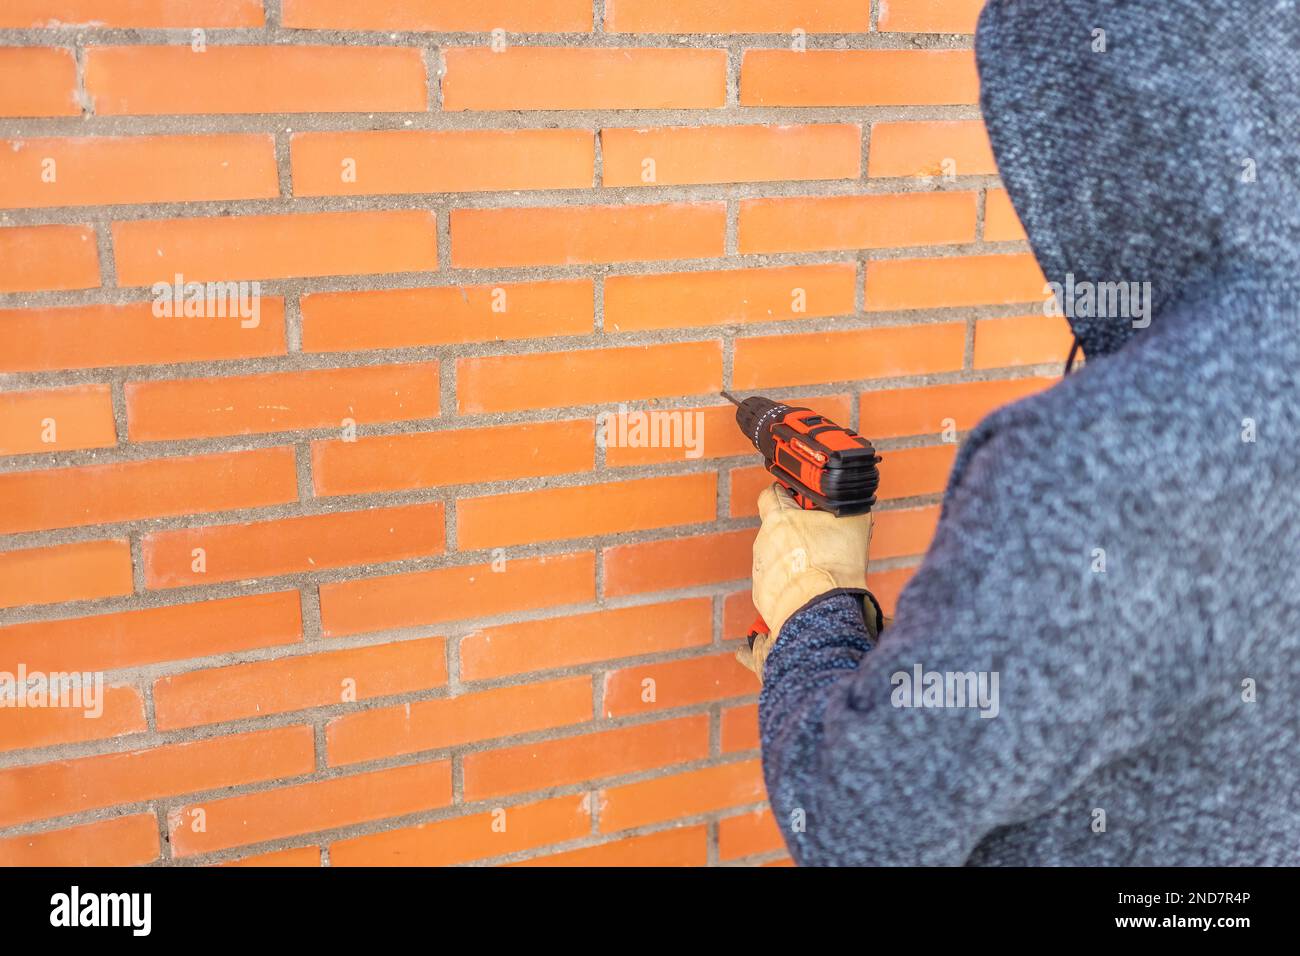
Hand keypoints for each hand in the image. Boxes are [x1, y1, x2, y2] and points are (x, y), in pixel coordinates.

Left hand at [739, 484, 875, 681]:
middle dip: (793, 531)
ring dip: (791, 559)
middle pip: (775, 528)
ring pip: (775, 555)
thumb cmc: (835, 566)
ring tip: (816, 570)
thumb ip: (844, 507)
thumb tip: (847, 502)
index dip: (785, 494)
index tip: (797, 500)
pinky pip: (774, 582)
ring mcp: (759, 568)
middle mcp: (763, 541)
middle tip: (817, 540)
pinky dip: (788, 584)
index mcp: (779, 518)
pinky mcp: (760, 592)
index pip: (770, 493)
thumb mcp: (853, 523)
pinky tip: (807, 589)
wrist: (821, 610)